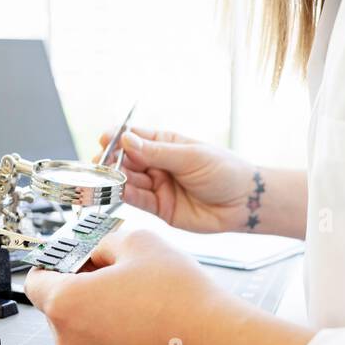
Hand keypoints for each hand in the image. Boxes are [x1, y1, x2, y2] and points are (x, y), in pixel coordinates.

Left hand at [23, 228, 235, 344]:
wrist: (216, 344)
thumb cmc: (179, 296)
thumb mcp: (138, 241)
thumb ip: (103, 240)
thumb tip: (95, 249)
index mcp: (65, 305)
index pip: (35, 280)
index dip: (54, 262)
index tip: (74, 256)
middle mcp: (70, 342)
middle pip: (57, 306)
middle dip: (78, 285)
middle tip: (112, 269)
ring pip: (81, 328)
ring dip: (97, 309)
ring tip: (135, 293)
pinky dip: (114, 333)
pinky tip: (145, 318)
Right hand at [94, 125, 253, 233]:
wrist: (244, 202)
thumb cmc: (224, 171)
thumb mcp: (190, 157)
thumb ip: (157, 152)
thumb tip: (126, 140)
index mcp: (167, 144)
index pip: (136, 137)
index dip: (118, 137)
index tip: (104, 139)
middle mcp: (158, 163)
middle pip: (127, 160)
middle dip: (112, 160)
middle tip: (100, 163)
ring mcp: (158, 185)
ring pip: (129, 180)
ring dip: (116, 178)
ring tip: (106, 177)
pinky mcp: (160, 207)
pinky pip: (138, 200)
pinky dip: (125, 195)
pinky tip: (118, 190)